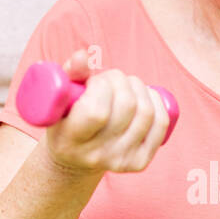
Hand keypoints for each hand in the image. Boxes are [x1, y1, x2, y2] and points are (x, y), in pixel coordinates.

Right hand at [41, 49, 170, 174]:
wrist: (74, 158)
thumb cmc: (65, 119)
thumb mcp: (59, 98)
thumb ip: (70, 73)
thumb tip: (85, 56)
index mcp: (69, 141)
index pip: (96, 111)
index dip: (100, 86)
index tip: (92, 81)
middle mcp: (96, 155)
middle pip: (126, 107)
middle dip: (120, 81)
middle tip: (109, 79)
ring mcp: (120, 160)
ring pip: (145, 112)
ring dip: (137, 87)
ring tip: (123, 85)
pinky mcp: (140, 162)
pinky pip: (160, 123)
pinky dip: (155, 101)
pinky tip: (143, 95)